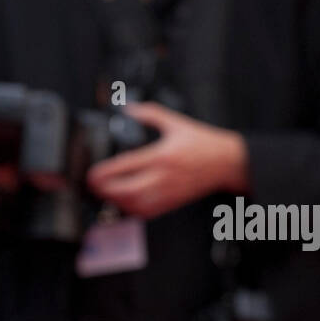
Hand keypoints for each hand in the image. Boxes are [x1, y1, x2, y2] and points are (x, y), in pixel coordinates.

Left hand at [85, 102, 249, 219]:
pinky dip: (130, 211)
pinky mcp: (171, 203)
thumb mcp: (176, 123)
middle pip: (126, 190)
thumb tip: (128, 107)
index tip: (92, 173)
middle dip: (105, 190)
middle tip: (93, 185)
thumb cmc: (203, 144)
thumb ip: (150, 114)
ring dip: (115, 202)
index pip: (127, 166)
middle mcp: (163, 177)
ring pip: (134, 205)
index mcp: (162, 155)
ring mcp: (167, 193)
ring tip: (104, 193)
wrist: (227, 163)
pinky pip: (146, 213)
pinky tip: (122, 203)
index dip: (105, 172)